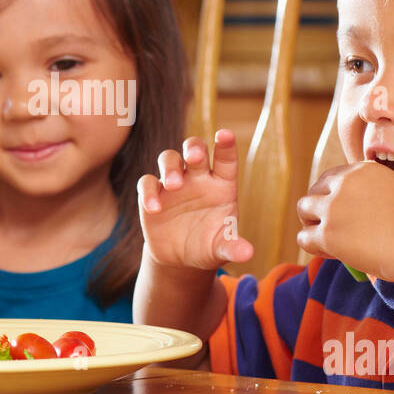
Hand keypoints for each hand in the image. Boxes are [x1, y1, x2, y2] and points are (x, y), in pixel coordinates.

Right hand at [137, 130, 254, 272]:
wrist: (181, 258)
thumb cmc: (208, 246)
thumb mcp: (222, 249)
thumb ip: (233, 248)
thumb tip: (247, 254)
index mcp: (221, 183)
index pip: (225, 159)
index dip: (225, 145)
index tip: (224, 134)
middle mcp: (197, 177)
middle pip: (194, 148)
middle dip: (194, 148)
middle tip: (195, 157)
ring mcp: (174, 183)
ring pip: (168, 158)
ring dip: (170, 167)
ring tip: (173, 184)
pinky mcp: (153, 193)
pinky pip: (147, 183)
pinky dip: (149, 191)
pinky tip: (154, 208)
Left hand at [296, 161, 393, 281]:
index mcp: (364, 170)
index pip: (334, 176)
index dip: (333, 192)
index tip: (340, 207)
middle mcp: (343, 184)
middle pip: (315, 189)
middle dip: (318, 204)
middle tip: (325, 221)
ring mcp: (332, 208)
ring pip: (304, 209)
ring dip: (310, 221)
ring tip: (320, 235)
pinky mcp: (327, 234)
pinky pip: (304, 237)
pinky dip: (312, 245)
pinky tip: (326, 252)